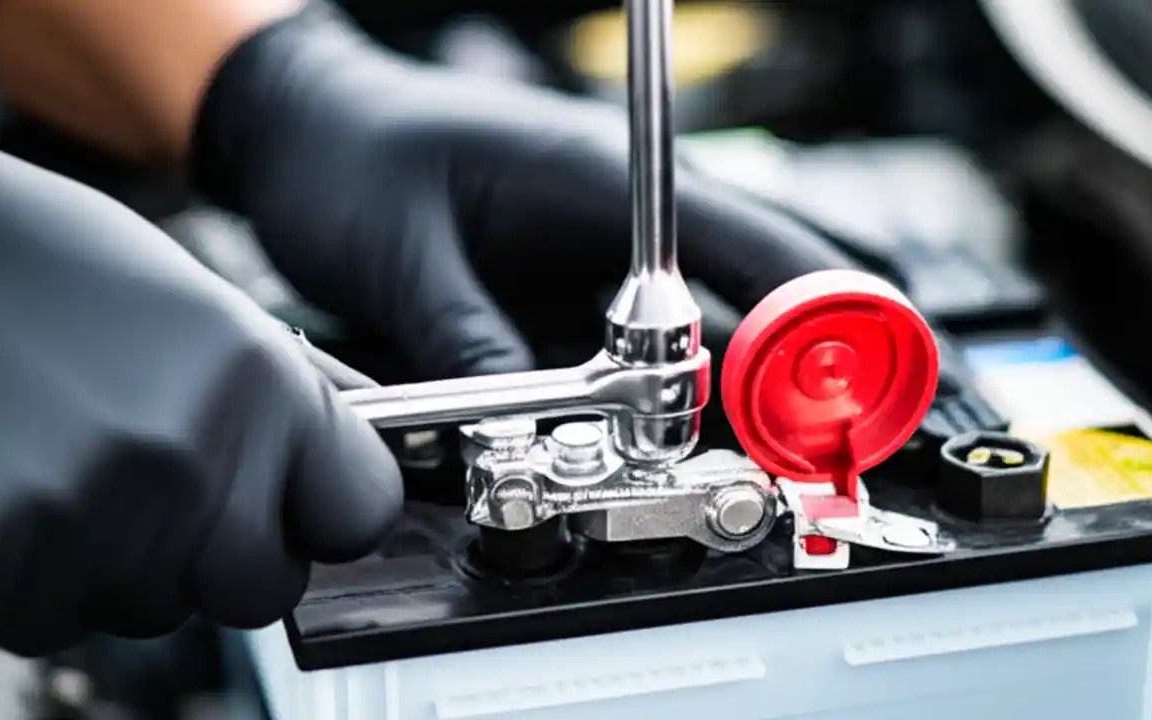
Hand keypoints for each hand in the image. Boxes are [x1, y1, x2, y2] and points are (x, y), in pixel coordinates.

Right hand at [0, 144, 402, 655]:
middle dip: (230, 556)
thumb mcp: (207, 304)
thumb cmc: (53, 265)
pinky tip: (26, 495)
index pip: (361, 514)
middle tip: (177, 491)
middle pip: (264, 587)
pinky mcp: (4, 562)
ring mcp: (97, 516)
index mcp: (260, 383)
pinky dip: (45, 581)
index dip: (329, 511)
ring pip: (159, 610)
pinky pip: (59, 622)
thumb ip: (296, 396)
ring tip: (82, 467)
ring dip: (132, 565)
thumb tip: (363, 455)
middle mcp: (192, 456)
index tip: (302, 501)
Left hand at [192, 3, 860, 379]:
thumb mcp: (400, 253)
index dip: (810, 317)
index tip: (840, 386)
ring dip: (727, 391)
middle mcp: (615, 216)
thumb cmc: (355, 152)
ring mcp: (597, 255)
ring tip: (744, 454)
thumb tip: (521, 427)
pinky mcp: (568, 290)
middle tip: (803, 444)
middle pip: (746, 292)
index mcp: (596, 178)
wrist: (311, 129)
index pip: (745, 241)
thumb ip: (466, 339)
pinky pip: (639, 350)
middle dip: (783, 370)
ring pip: (701, 328)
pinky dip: (664, 395)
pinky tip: (664, 434)